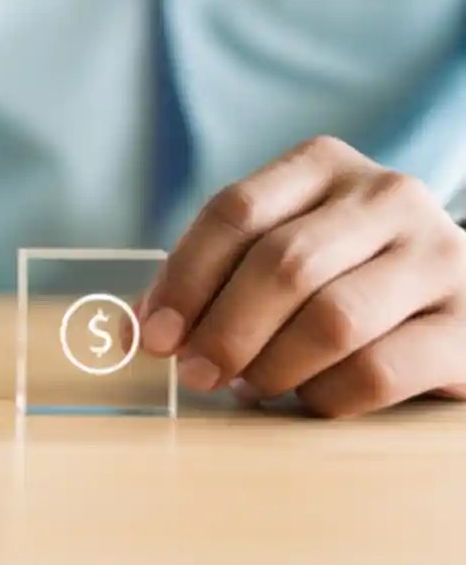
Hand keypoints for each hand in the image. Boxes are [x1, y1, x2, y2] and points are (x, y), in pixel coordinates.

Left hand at [141, 136, 465, 417]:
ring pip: (332, 319)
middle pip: (281, 263)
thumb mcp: (281, 251)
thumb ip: (210, 279)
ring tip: (249, 388)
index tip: (152, 335)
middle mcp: (387, 196)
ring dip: (271, 366)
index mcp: (324, 165)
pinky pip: (378, 370)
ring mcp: (437, 256)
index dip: (183, 278)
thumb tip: (131, 329)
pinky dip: (325, 395)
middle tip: (195, 374)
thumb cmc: (343, 274)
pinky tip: (308, 398)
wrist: (455, 297)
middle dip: (223, 329)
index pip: (234, 211)